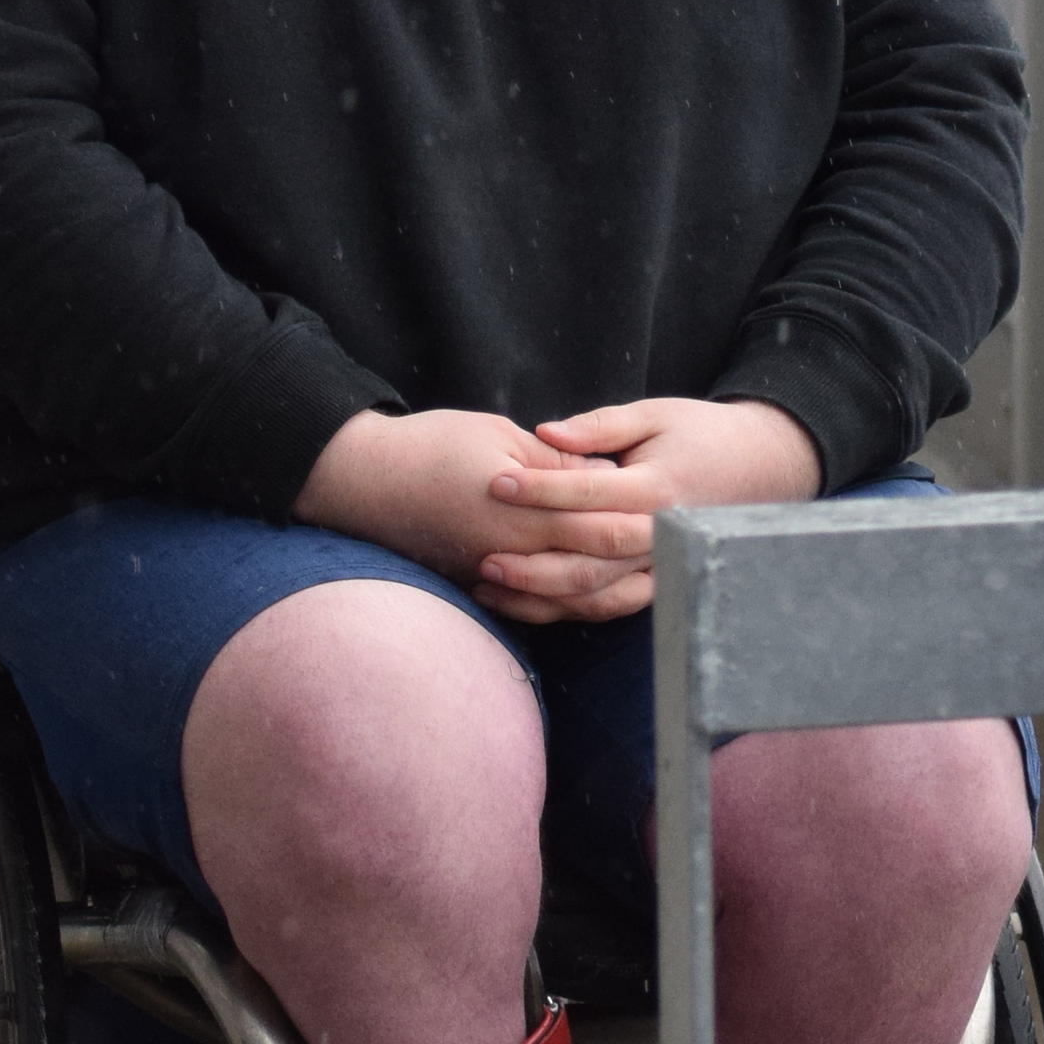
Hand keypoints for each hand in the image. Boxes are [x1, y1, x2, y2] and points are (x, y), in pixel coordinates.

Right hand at [293, 408, 649, 624]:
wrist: (364, 480)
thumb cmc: (432, 446)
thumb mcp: (501, 436)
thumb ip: (557, 462)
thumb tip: (604, 475)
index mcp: (529, 512)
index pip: (605, 527)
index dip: (645, 525)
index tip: (679, 513)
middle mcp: (516, 553)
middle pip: (595, 571)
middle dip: (638, 563)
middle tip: (678, 550)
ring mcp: (496, 577)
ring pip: (568, 601)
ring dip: (610, 591)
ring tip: (648, 577)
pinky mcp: (479, 585)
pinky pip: (534, 607)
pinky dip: (567, 605)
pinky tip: (590, 593)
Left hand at [473, 397, 824, 623]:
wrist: (762, 466)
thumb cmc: (700, 433)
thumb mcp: (655, 413)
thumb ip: (600, 426)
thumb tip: (545, 433)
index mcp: (659, 488)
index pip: (591, 494)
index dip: (541, 490)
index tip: (495, 482)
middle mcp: (663, 534)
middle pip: (591, 558)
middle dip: (532, 558)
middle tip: (480, 552)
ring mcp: (663, 565)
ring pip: (597, 594)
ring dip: (541, 594)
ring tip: (489, 584)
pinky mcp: (660, 582)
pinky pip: (611, 606)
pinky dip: (567, 610)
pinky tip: (525, 602)